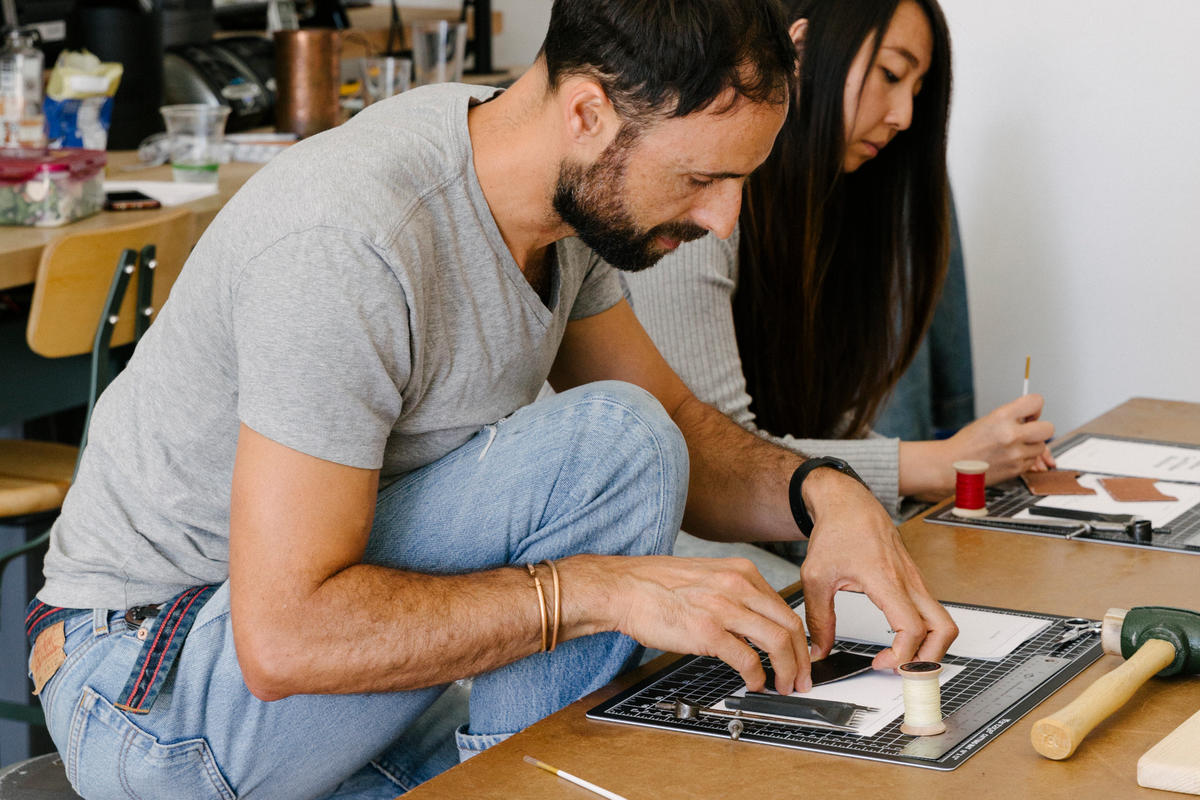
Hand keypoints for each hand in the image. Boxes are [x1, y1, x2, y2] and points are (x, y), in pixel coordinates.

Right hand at [604, 555, 811, 693]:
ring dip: (787, 670)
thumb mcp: (708, 577)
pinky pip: (747, 659)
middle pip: (789, 625)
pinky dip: (757, 676)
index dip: (799, 637)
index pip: (785, 607)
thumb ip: (735, 596)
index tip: (800, 653)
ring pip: (776, 642)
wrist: (624, 588)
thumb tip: (756, 625)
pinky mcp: (708, 631)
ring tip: (784, 685)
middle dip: (802, 658)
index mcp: (740, 572)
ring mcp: (724, 608)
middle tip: (803, 677)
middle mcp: (737, 585)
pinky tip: (754, 683)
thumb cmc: (657, 585)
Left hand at [800, 469, 958, 671]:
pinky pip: (932, 613)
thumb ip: (818, 619)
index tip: (880, 664)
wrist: (848, 503)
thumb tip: (818, 650)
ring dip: (931, 647)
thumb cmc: (836, 532)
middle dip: (930, 658)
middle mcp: (909, 581)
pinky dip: (925, 633)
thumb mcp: (815, 577)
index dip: (902, 655)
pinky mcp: (915, 581)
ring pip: (943, 622)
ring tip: (902, 659)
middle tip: (902, 670)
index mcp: (886, 579)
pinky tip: (901, 641)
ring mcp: (916, 581)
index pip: (912, 628)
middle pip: (944, 629)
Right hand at [946, 394, 1055, 483]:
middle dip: (1040, 428)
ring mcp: (1016, 454)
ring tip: (1013, 446)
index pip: (1036, 402)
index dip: (1035, 407)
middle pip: (1048, 428)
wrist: (952, 465)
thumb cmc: (967, 444)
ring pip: (1041, 446)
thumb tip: (1034, 418)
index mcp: (1002, 417)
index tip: (1029, 413)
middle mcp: (1011, 435)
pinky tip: (1009, 456)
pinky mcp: (1017, 469)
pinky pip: (1032, 460)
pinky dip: (1025, 458)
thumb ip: (1012, 417)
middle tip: (1029, 430)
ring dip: (1032, 445)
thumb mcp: (988, 421)